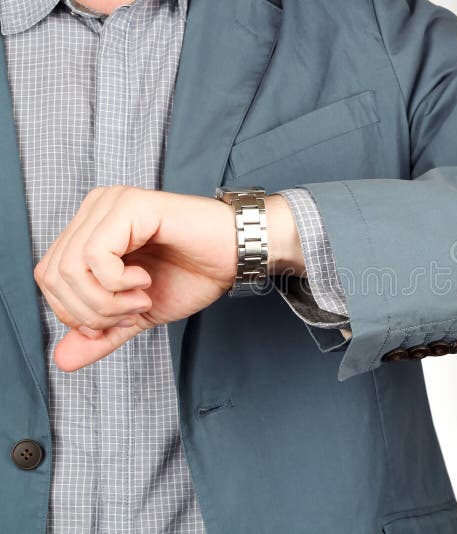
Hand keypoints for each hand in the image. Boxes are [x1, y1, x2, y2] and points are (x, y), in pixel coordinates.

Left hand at [34, 186, 303, 371]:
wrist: (238, 257)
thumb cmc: (196, 273)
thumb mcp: (138, 313)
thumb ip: (102, 333)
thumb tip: (63, 360)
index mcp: (90, 229)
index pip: (48, 278)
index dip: (77, 312)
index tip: (121, 317)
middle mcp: (94, 209)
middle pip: (52, 275)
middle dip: (91, 311)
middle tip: (132, 311)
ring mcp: (110, 204)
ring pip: (69, 268)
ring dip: (106, 299)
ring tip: (141, 297)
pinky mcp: (130, 206)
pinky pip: (95, 257)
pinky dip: (116, 283)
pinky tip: (144, 281)